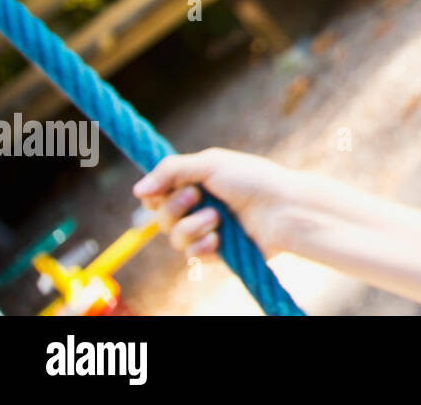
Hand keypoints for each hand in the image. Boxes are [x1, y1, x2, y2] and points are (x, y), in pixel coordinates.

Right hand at [132, 147, 304, 262]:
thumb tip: (136, 190)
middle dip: (174, 207)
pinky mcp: (217, 252)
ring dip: (191, 226)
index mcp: (197, 182)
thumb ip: (170, 171)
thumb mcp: (210, 164)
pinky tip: (219, 239)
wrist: (283, 209)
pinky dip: (202, 245)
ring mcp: (207, 230)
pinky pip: (191, 255)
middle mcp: (199, 206)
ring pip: (174, 238)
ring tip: (216, 218)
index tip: (164, 189)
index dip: (155, 194)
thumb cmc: (253, 180)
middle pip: (160, 216)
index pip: (157, 193)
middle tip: (197, 197)